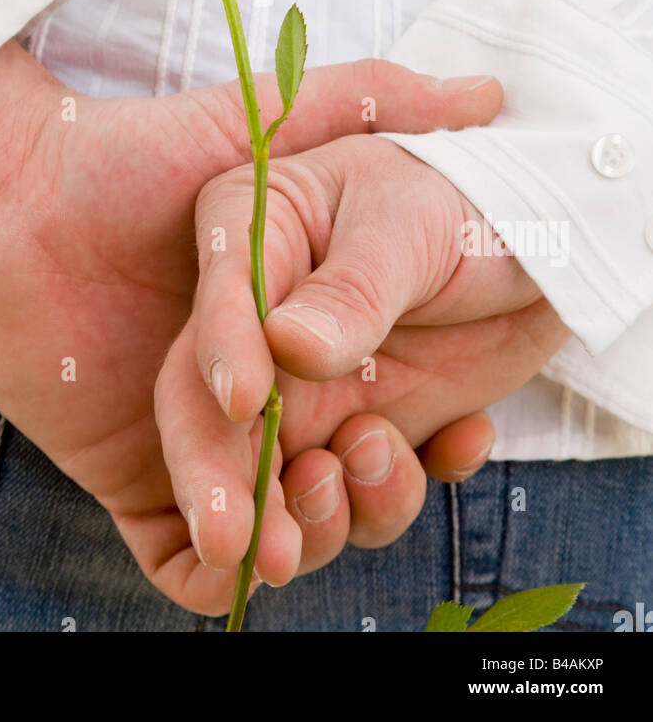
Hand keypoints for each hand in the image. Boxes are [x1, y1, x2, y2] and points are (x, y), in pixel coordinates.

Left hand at [0, 35, 502, 612]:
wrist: (8, 190)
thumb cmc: (137, 151)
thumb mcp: (270, 117)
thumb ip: (371, 99)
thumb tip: (488, 97)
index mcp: (292, 331)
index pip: (382, 407)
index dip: (431, 434)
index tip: (461, 427)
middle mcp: (252, 396)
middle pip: (339, 478)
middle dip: (376, 492)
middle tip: (374, 453)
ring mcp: (192, 443)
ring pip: (277, 528)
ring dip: (312, 535)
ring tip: (319, 488)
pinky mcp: (130, 480)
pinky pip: (183, 564)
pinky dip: (222, 575)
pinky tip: (250, 540)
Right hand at [156, 133, 570, 584]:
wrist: (537, 238)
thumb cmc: (457, 199)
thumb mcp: (410, 225)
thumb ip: (353, 289)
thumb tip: (287, 351)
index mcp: (251, 239)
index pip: (215, 304)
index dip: (218, 357)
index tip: (245, 403)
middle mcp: (259, 328)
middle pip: (210, 417)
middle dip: (224, 488)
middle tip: (248, 547)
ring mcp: (306, 391)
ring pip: (279, 479)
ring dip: (318, 507)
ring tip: (378, 456)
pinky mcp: (362, 433)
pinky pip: (363, 497)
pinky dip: (400, 495)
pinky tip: (462, 438)